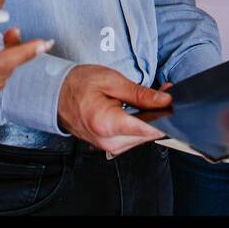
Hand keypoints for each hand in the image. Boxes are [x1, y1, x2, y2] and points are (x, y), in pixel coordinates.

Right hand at [57, 65, 171, 155]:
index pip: (147, 130)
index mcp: (107, 123)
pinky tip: (138, 111)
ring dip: (149, 121)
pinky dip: (138, 126)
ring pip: (141, 138)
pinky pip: (131, 139)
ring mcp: (108, 146)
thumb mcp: (111, 80)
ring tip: (148, 99)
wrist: (56, 94)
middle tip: (163, 92)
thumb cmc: (79, 84)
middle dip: (158, 115)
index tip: (172, 103)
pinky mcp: (109, 146)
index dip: (164, 117)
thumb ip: (140, 93)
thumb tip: (165, 101)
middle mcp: (108, 141)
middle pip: (147, 135)